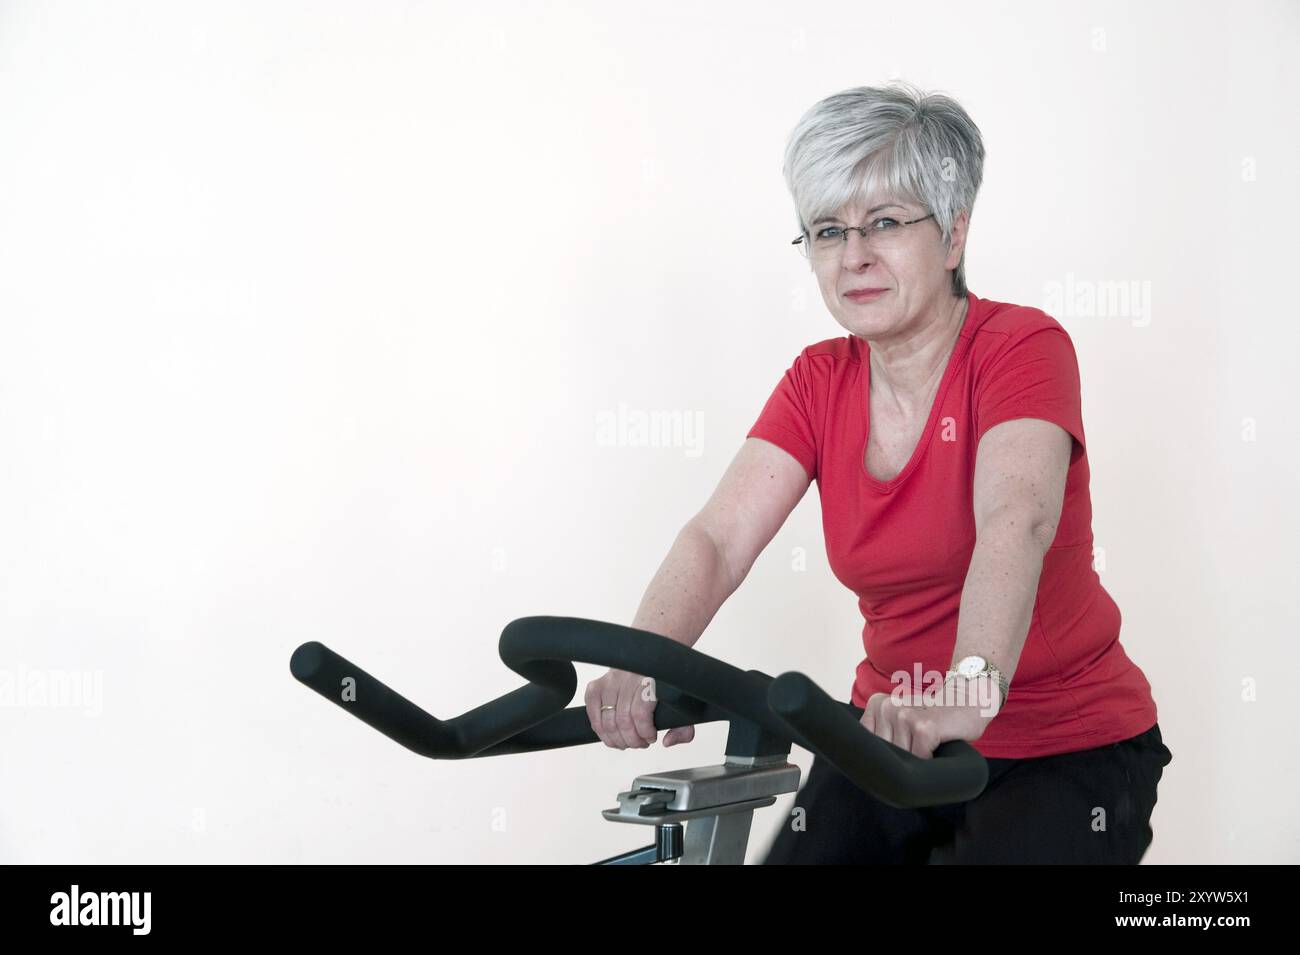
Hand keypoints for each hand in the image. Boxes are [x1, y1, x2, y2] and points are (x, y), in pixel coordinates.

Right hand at [583, 668, 695, 748]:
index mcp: (651, 679)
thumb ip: (683, 728)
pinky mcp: (597, 684)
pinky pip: (592, 711)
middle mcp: (628, 677)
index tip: (651, 738)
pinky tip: (611, 735)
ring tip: (626, 742)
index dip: (644, 733)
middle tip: (639, 743)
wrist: (651, 654)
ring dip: (615, 739)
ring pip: (606, 720)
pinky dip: (599, 728)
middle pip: (622, 720)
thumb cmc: (665, 682)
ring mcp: (611, 680)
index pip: (640, 713)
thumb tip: (667, 741)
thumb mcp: (683, 704)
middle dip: (631, 740)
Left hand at [859, 681, 996, 758]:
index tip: (902, 746)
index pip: (868, 746)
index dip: (886, 755)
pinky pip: (920, 759)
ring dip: (918, 759)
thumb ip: (881, 735)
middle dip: (902, 758)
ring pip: (902, 759)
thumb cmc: (933, 718)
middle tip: (918, 744)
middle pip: (884, 755)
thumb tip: (866, 768)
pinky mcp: (924, 727)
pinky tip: (937, 745)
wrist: (967, 702)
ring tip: (928, 743)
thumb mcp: (899, 721)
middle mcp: (887, 706)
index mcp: (877, 704)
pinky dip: (930, 759)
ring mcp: (905, 715)